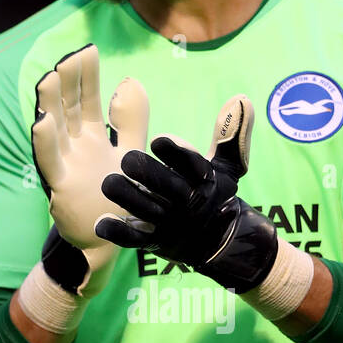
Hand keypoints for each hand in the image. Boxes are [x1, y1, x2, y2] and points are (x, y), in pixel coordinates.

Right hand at [32, 43, 147, 295]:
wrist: (109, 240)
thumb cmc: (118, 198)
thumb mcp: (131, 152)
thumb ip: (131, 119)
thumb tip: (128, 80)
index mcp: (92, 137)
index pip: (87, 99)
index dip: (87, 76)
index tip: (88, 49)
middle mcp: (75, 147)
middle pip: (69, 108)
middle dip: (67, 83)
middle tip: (69, 57)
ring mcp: (65, 165)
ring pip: (54, 129)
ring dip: (50, 105)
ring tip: (49, 78)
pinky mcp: (59, 187)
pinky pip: (50, 162)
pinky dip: (45, 142)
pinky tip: (43, 122)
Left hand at [96, 94, 277, 293]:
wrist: (218, 243)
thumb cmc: (215, 194)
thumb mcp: (228, 167)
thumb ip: (230, 135)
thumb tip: (240, 98)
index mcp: (203, 180)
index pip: (191, 164)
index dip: (176, 153)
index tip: (159, 140)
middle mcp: (186, 202)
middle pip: (167, 187)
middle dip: (147, 172)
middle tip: (127, 159)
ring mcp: (169, 224)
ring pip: (146, 210)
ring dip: (126, 197)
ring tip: (109, 183)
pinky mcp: (154, 242)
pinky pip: (134, 239)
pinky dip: (118, 232)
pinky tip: (101, 223)